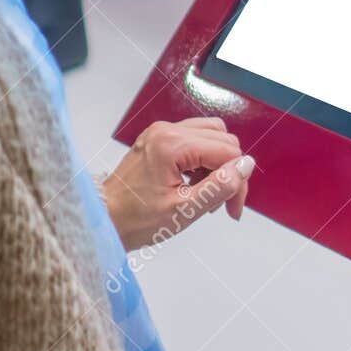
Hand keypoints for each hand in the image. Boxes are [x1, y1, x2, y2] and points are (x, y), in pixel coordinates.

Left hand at [101, 117, 254, 250]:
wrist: (104, 219)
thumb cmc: (134, 219)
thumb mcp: (185, 209)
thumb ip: (220, 186)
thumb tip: (246, 165)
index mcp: (171, 144)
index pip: (227, 151)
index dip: (237, 180)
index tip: (232, 208)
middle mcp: (167, 130)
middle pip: (223, 140)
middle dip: (229, 172)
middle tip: (224, 203)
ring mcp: (161, 132)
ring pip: (212, 135)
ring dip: (218, 164)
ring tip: (208, 192)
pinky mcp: (159, 138)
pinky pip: (196, 139)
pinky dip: (204, 160)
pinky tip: (196, 183)